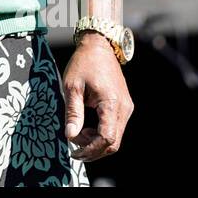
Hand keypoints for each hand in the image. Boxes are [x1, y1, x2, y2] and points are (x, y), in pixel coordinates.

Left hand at [62, 32, 133, 160]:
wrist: (99, 46)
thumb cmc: (83, 63)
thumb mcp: (72, 86)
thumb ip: (73, 112)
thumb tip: (70, 136)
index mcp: (111, 103)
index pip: (107, 138)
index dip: (90, 148)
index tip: (73, 150)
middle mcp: (124, 108)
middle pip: (114, 143)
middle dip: (94, 150)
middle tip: (74, 150)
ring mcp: (126, 108)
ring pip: (116, 138)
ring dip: (97, 143)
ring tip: (78, 135)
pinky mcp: (124, 106)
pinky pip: (116, 128)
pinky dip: (102, 134)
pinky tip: (87, 129)